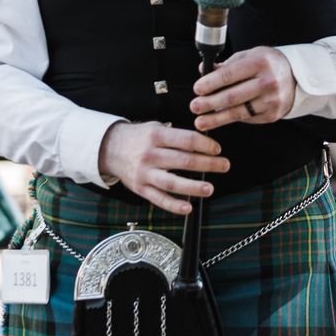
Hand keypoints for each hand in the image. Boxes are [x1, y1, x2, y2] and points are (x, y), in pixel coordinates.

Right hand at [96, 122, 231, 214]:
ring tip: (210, 189)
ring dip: (193, 188)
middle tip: (224, 165)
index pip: (186, 140)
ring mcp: (144, 173)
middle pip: (183, 161)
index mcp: (156, 136)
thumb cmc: (140, 138)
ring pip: (172, 183)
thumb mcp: (156, 127)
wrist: (110, 148)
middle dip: (207, 164)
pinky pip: (159, 199)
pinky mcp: (140, 189)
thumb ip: (177, 136)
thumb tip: (205, 143)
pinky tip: (188, 208)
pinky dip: (174, 205)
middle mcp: (150, 155)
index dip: (205, 145)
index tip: (217, 149)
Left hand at [189, 47, 296, 131]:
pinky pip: (247, 118)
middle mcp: (268, 82)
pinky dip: (232, 119)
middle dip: (210, 103)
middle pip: (233, 96)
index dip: (211, 83)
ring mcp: (272, 100)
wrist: (295, 77)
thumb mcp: (249, 56)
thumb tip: (203, 70)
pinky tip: (220, 119)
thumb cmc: (267, 64)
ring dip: (216, 118)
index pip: (230, 74)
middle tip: (194, 106)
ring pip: (239, 112)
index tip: (197, 89)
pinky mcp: (272, 114)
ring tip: (201, 121)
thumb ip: (227, 65)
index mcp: (260, 63)